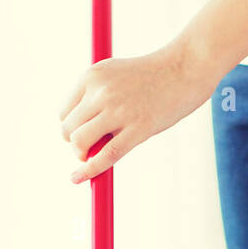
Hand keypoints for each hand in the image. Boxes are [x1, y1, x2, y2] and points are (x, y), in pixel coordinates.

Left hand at [60, 43, 216, 181]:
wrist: (183, 69)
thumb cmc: (150, 78)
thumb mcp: (114, 77)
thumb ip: (95, 99)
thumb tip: (80, 137)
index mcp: (92, 76)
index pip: (63, 112)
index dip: (71, 129)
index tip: (85, 134)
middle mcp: (101, 91)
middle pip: (68, 129)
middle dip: (76, 144)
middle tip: (93, 147)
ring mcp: (119, 110)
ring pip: (80, 142)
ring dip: (82, 156)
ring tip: (95, 155)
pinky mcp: (138, 128)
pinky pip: (106, 156)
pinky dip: (90, 170)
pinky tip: (78, 178)